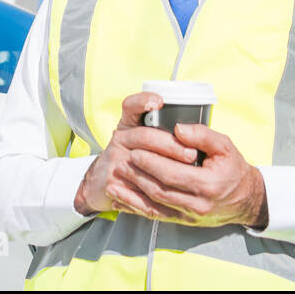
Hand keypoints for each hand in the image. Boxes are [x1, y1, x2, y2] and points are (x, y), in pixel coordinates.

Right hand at [74, 92, 200, 219]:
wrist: (100, 181)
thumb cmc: (129, 154)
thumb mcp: (140, 135)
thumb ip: (163, 128)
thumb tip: (195, 130)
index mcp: (129, 124)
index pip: (131, 106)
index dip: (143, 102)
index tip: (158, 102)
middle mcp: (121, 139)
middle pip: (144, 136)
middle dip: (171, 145)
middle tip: (191, 153)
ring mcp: (116, 161)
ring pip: (141, 162)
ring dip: (166, 167)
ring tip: (186, 172)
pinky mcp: (114, 183)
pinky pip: (137, 187)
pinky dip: (155, 189)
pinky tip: (173, 191)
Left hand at [119, 122, 267, 228]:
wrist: (246, 199)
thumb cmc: (234, 168)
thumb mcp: (225, 146)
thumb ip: (202, 134)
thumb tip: (177, 129)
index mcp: (208, 184)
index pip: (173, 174)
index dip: (151, 163)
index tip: (135, 151)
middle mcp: (198, 204)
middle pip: (160, 191)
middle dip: (137, 177)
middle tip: (121, 163)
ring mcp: (190, 216)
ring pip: (154, 207)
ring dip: (131, 196)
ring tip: (113, 184)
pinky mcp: (184, 222)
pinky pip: (156, 217)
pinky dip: (136, 210)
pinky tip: (121, 203)